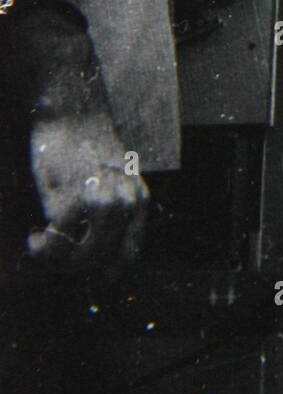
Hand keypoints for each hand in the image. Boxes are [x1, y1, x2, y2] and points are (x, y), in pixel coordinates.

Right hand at [27, 113, 148, 277]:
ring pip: (85, 256)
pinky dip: (43, 247)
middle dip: (79, 272)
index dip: (107, 273)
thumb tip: (88, 251)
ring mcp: (101, 201)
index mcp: (138, 201)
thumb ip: (108, 213)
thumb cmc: (83, 146)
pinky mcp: (72, 198)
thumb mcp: (109, 181)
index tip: (88, 281)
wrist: (70, 112)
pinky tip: (34, 238)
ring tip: (43, 249)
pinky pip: (58, 240)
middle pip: (108, 260)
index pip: (129, 253)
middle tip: (57, 266)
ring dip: (60, 262)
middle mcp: (127, 203)